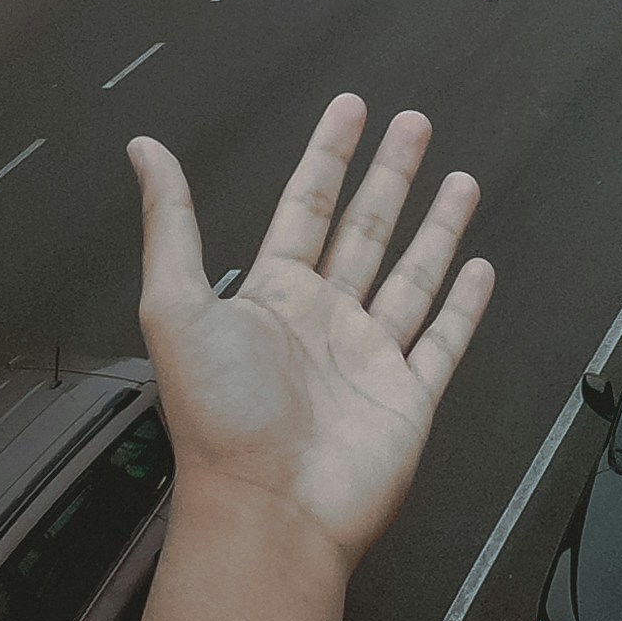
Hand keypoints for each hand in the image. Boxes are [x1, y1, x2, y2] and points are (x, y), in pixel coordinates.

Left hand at [127, 96, 493, 571]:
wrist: (270, 511)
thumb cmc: (220, 418)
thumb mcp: (177, 309)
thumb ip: (171, 227)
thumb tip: (142, 150)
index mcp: (271, 298)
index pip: (307, 207)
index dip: (329, 156)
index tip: (351, 109)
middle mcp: (324, 320)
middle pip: (366, 231)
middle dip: (390, 176)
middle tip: (415, 123)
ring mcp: (371, 357)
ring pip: (412, 276)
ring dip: (437, 227)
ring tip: (461, 179)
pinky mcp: (411, 395)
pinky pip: (444, 340)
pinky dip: (465, 305)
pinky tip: (479, 269)